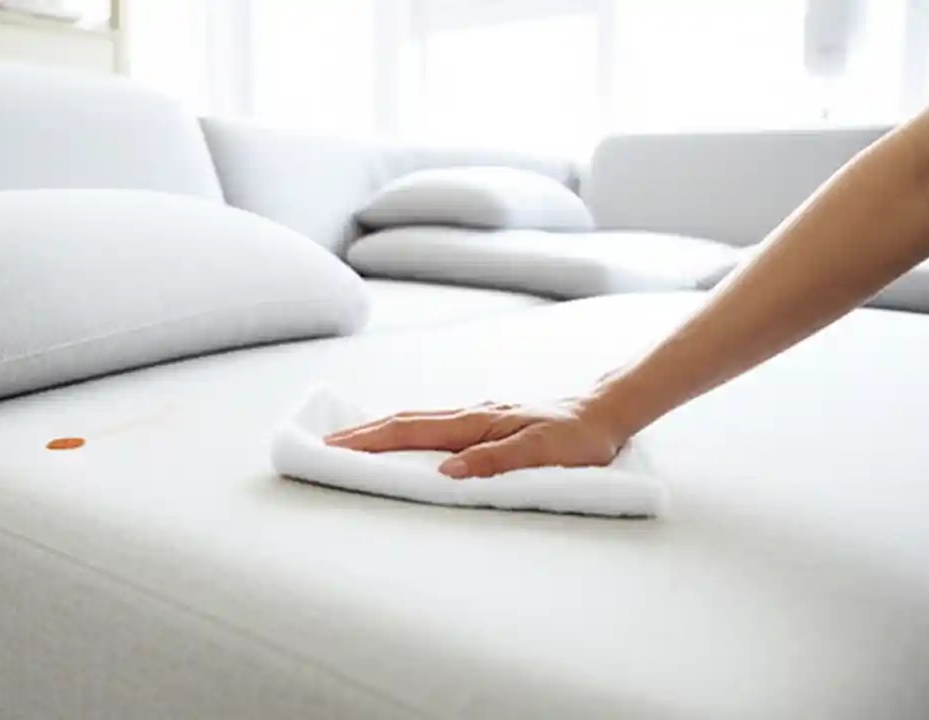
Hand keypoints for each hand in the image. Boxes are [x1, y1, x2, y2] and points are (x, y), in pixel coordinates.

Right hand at [323, 393, 631, 478]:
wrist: (604, 414)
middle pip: (404, 421)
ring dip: (379, 430)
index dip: (371, 441)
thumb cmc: (579, 438)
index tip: (335, 447)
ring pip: (417, 421)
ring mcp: (476, 417)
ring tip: (348, 441)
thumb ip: (496, 461)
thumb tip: (447, 472)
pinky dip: (405, 432)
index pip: (411, 431)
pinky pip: (433, 427)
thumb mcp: (543, 454)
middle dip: (361, 432)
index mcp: (477, 421)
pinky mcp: (484, 423)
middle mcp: (471, 414)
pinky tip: (400, 440)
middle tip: (323, 444)